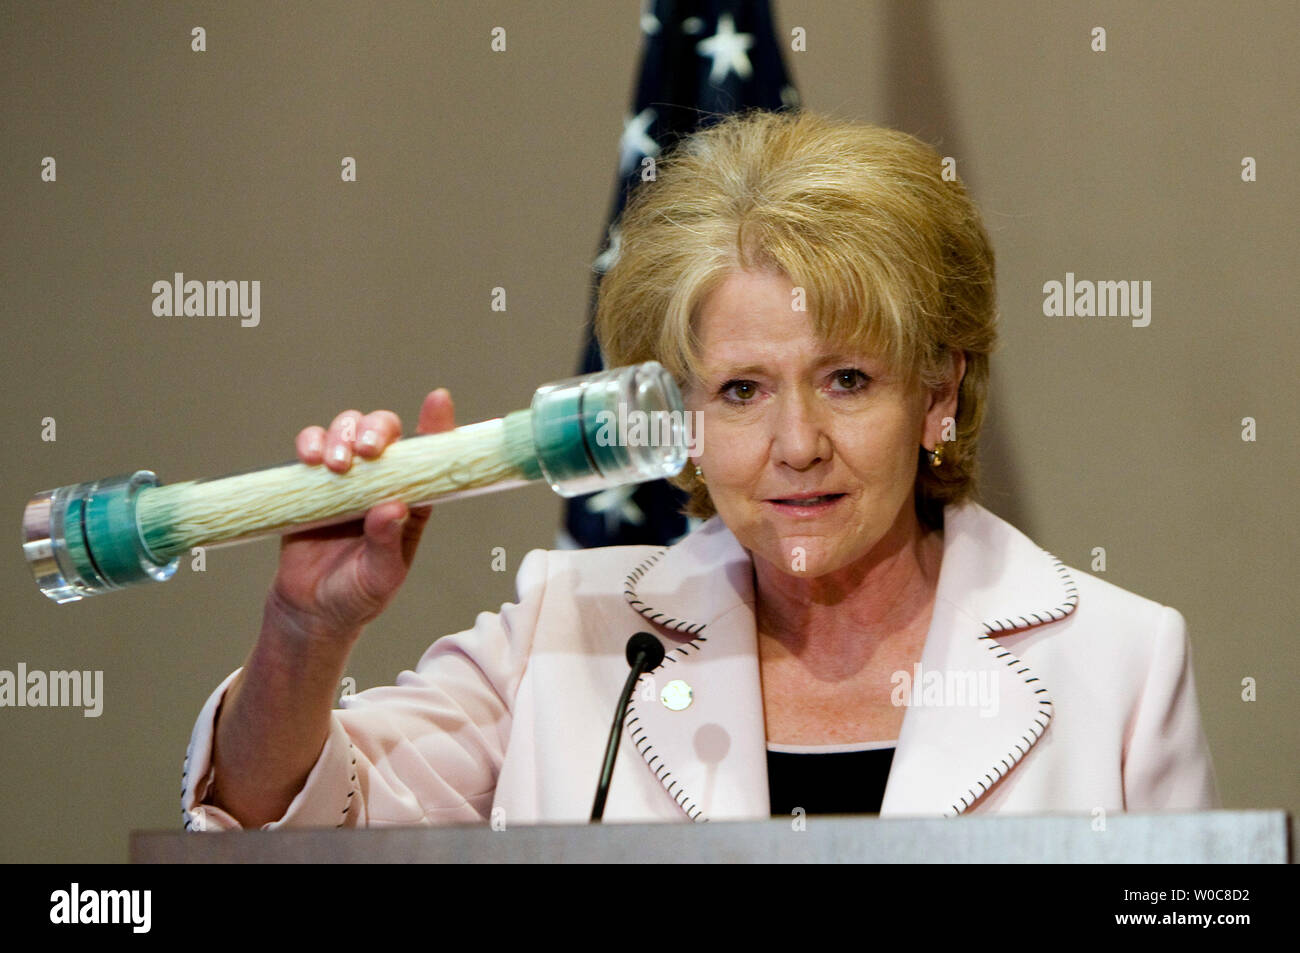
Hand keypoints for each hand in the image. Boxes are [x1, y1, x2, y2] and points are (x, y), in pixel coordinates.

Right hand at [265, 389, 454, 641]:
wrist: (310, 610)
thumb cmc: (356, 595)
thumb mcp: (381, 576)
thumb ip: (386, 543)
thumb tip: (392, 507)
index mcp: (411, 500)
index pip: (430, 456)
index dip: (436, 425)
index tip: (438, 400)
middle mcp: (381, 482)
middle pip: (384, 431)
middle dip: (376, 429)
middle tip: (366, 451)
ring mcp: (346, 479)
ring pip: (347, 430)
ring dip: (341, 435)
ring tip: (336, 465)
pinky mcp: (311, 483)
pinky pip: (311, 447)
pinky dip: (310, 443)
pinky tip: (310, 459)